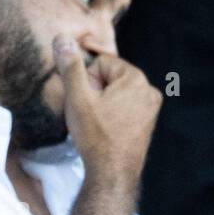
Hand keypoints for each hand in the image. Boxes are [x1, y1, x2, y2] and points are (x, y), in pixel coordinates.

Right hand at [54, 36, 160, 214]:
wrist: (112, 175)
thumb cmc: (95, 136)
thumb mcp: (78, 98)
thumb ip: (70, 67)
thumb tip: (62, 39)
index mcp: (136, 79)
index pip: (102, 65)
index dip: (87, 83)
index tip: (86, 104)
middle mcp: (149, 91)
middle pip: (110, 79)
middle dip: (95, 94)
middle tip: (90, 117)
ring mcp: (151, 109)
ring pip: (116, 96)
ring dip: (102, 106)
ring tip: (98, 126)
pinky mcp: (148, 125)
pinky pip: (124, 110)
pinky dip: (112, 117)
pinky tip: (106, 133)